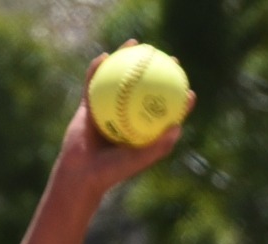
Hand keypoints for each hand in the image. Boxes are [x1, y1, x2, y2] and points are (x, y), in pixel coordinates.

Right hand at [52, 43, 196, 198]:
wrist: (80, 175)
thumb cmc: (111, 172)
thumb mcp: (138, 159)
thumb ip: (159, 146)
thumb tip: (178, 126)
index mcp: (141, 131)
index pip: (164, 112)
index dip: (177, 99)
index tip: (188, 88)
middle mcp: (127, 117)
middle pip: (145, 89)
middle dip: (158, 71)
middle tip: (169, 59)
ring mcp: (107, 109)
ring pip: (120, 80)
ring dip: (127, 59)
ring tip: (135, 44)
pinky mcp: (88, 106)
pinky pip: (93, 83)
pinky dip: (98, 69)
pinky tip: (105, 56)